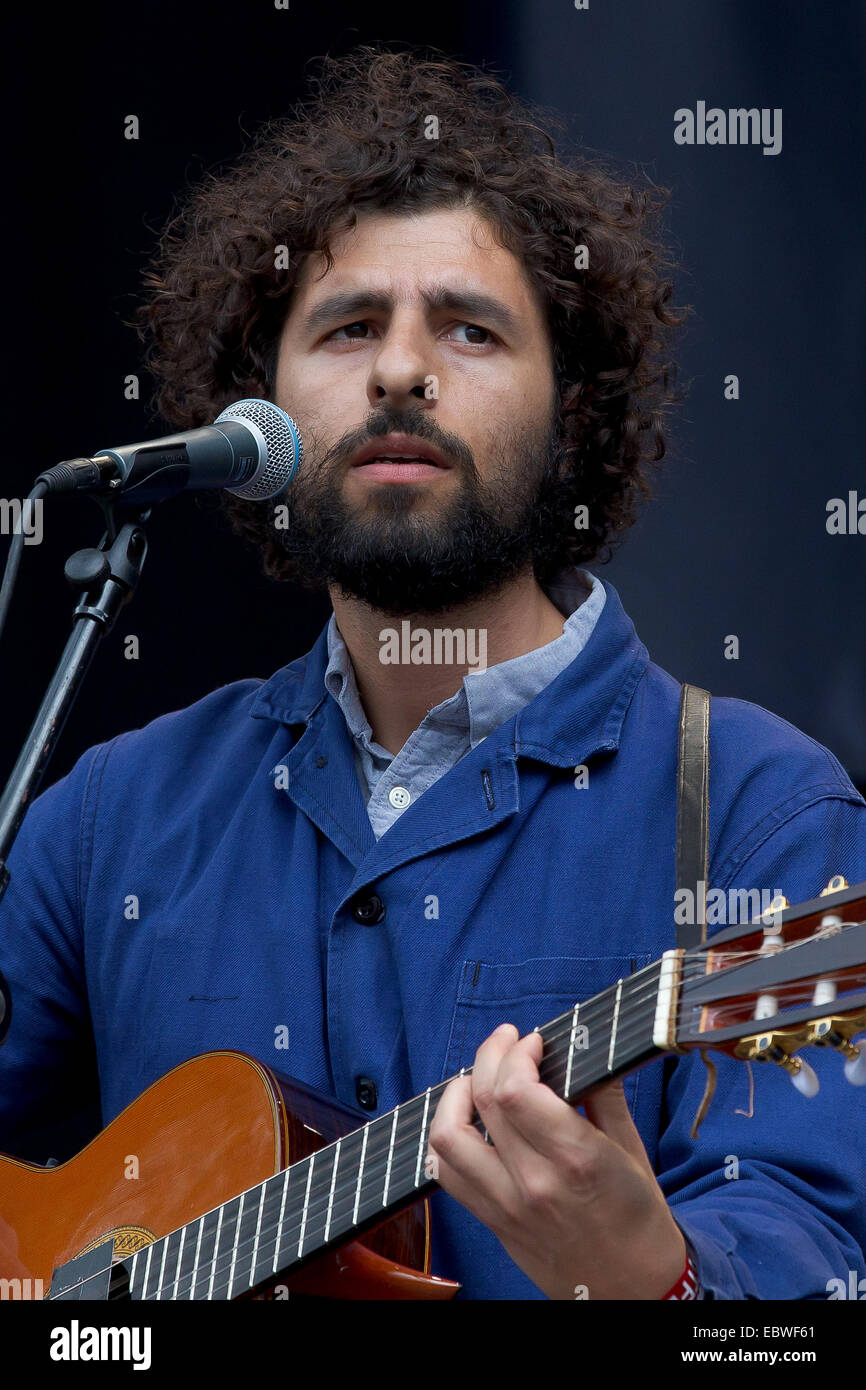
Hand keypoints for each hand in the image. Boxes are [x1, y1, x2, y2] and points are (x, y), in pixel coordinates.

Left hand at [427, 1022, 685, 1298]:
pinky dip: (445, 1138)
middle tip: (508, 1041)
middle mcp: (534, 1182)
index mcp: (576, 1160)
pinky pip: (445, 1174)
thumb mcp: (633, 1149)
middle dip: (491, 1054)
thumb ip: (604, 1093)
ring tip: (477, 1079)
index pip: (516, 1090)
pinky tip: (466, 1121)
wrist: (632, 1291)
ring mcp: (506, 1205)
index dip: (517, 1052)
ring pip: (448, 1137)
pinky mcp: (492, 1221)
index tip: (533, 1041)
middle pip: (483, 1100)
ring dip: (456, 1095)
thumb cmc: (639, 1218)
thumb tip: (585, 1043)